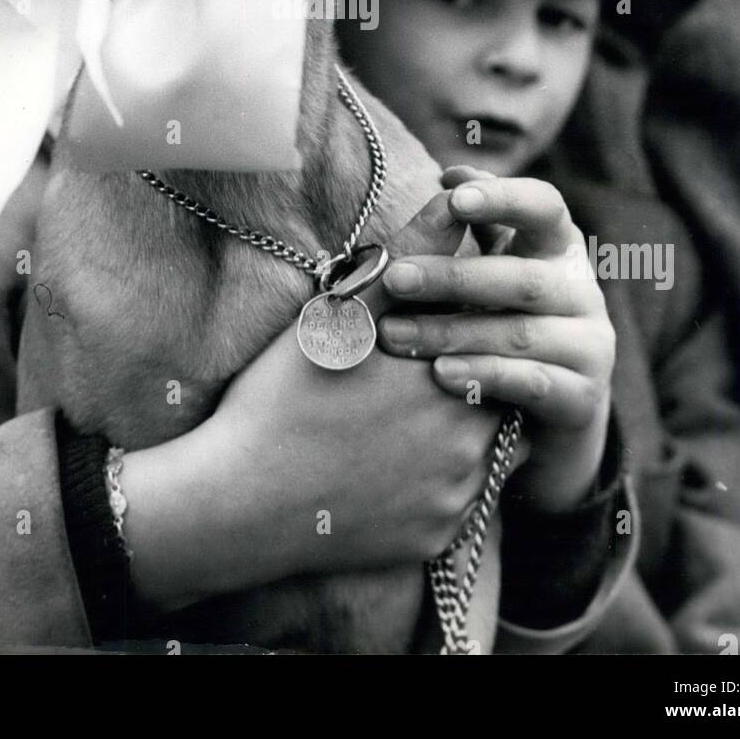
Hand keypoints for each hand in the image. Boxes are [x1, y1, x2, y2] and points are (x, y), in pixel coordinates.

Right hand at [122, 215, 522, 610]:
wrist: (241, 499)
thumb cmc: (287, 394)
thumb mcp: (346, 312)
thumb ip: (414, 253)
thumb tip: (457, 201)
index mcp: (456, 374)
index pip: (495, 338)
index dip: (464, 327)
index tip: (424, 330)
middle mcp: (473, 439)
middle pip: (498, 393)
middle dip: (468, 378)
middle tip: (413, 373)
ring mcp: (459, 495)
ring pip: (487, 450)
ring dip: (461, 431)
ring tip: (402, 418)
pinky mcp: (439, 537)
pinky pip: (458, 502)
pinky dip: (436, 482)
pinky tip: (389, 466)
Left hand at [377, 167, 614, 513]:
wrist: (544, 416)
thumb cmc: (502, 321)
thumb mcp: (491, 268)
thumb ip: (474, 222)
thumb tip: (450, 175)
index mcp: (558, 247)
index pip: (545, 207)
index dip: (503, 199)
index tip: (454, 198)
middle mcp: (582, 291)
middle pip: (522, 278)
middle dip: (453, 276)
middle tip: (394, 279)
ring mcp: (590, 346)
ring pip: (519, 334)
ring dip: (450, 332)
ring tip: (394, 334)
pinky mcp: (582, 399)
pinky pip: (530, 383)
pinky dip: (482, 376)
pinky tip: (440, 373)